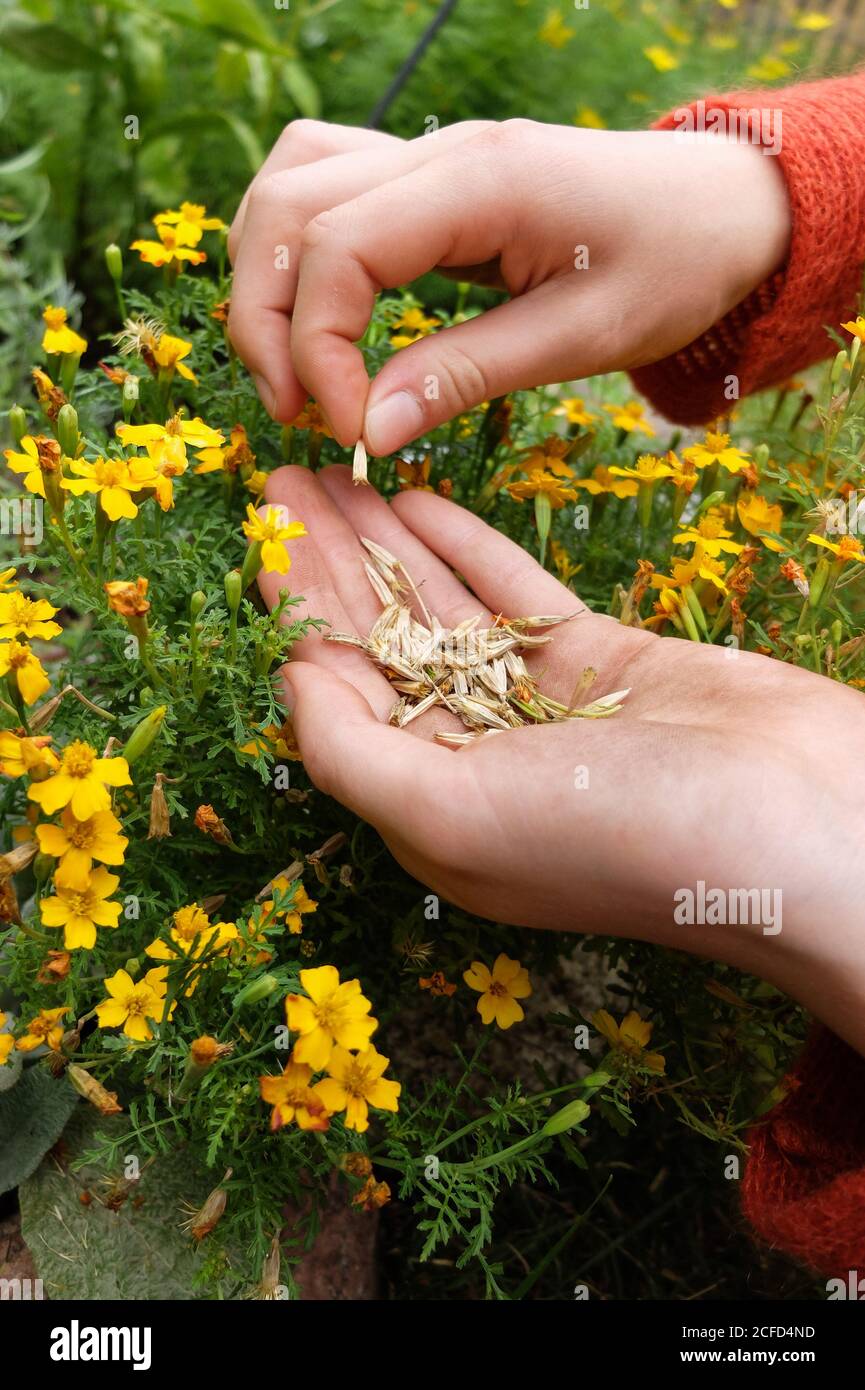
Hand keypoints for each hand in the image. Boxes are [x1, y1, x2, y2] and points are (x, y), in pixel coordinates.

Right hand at [228, 118, 789, 452]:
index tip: (348, 428)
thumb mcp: (582, 338)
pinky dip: (299, 254)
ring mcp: (427, 155)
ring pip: (288, 187)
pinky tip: (322, 318)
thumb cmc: (675, 268)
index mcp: (482, 182)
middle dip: (266, 320)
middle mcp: (438, 151)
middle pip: (286, 208)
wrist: (724, 209)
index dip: (317, 350)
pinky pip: (324, 188)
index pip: (338, 249)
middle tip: (296, 414)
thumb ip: (467, 376)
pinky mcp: (427, 178)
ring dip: (268, 282)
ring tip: (296, 374)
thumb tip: (367, 432)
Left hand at [258, 465, 864, 1057]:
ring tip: (334, 471)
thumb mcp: (459, 819)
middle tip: (279, 481)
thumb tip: (290, 681)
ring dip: (385, 543)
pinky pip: (514, 592)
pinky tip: (420, 498)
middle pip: (381, 644)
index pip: (339, 697)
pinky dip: (467, 546)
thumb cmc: (626, 840)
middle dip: (328, 565)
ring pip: (443, 610)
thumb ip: (357, 754)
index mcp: (433, 809)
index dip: (294, 618)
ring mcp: (541, 705)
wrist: (800, 822)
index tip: (257, 542)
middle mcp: (478, 758)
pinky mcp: (599, 659)